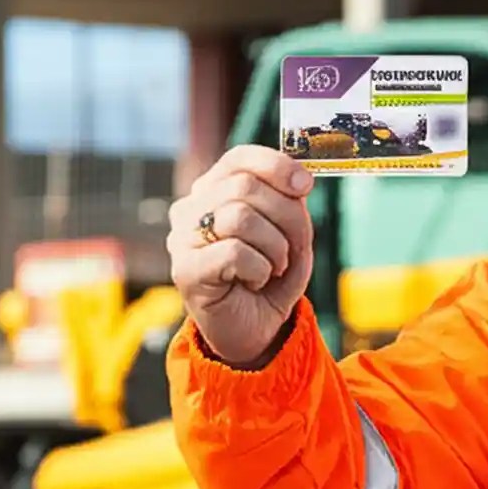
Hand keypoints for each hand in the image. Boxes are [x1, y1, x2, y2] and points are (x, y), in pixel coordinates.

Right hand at [167, 145, 315, 366]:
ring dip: (275, 247)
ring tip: (274, 267)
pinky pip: (234, 252)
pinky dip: (260, 269)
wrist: (255, 330)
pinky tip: (255, 282)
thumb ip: (292, 205)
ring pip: (240, 218)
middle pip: (245, 187)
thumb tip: (300, 181)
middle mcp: (191, 209)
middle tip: (295, 247)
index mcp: (215, 191)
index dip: (276, 165)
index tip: (306, 186)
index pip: (239, 158)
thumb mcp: (291, 236)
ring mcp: (182, 239)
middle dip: (288, 218)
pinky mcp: (184, 270)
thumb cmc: (271, 278)